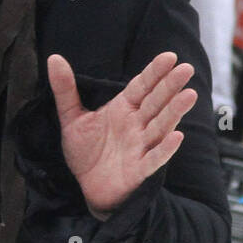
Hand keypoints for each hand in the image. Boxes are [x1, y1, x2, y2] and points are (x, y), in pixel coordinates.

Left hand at [48, 51, 197, 215]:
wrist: (86, 186)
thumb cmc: (86, 151)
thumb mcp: (71, 118)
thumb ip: (65, 89)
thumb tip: (53, 58)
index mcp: (123, 109)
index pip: (142, 86)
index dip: (155, 72)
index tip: (169, 56)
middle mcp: (136, 125)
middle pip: (156, 102)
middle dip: (170, 86)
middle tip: (187, 69)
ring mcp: (140, 146)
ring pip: (160, 126)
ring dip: (174, 112)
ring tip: (189, 95)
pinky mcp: (139, 170)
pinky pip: (154, 158)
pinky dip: (165, 149)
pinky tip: (177, 137)